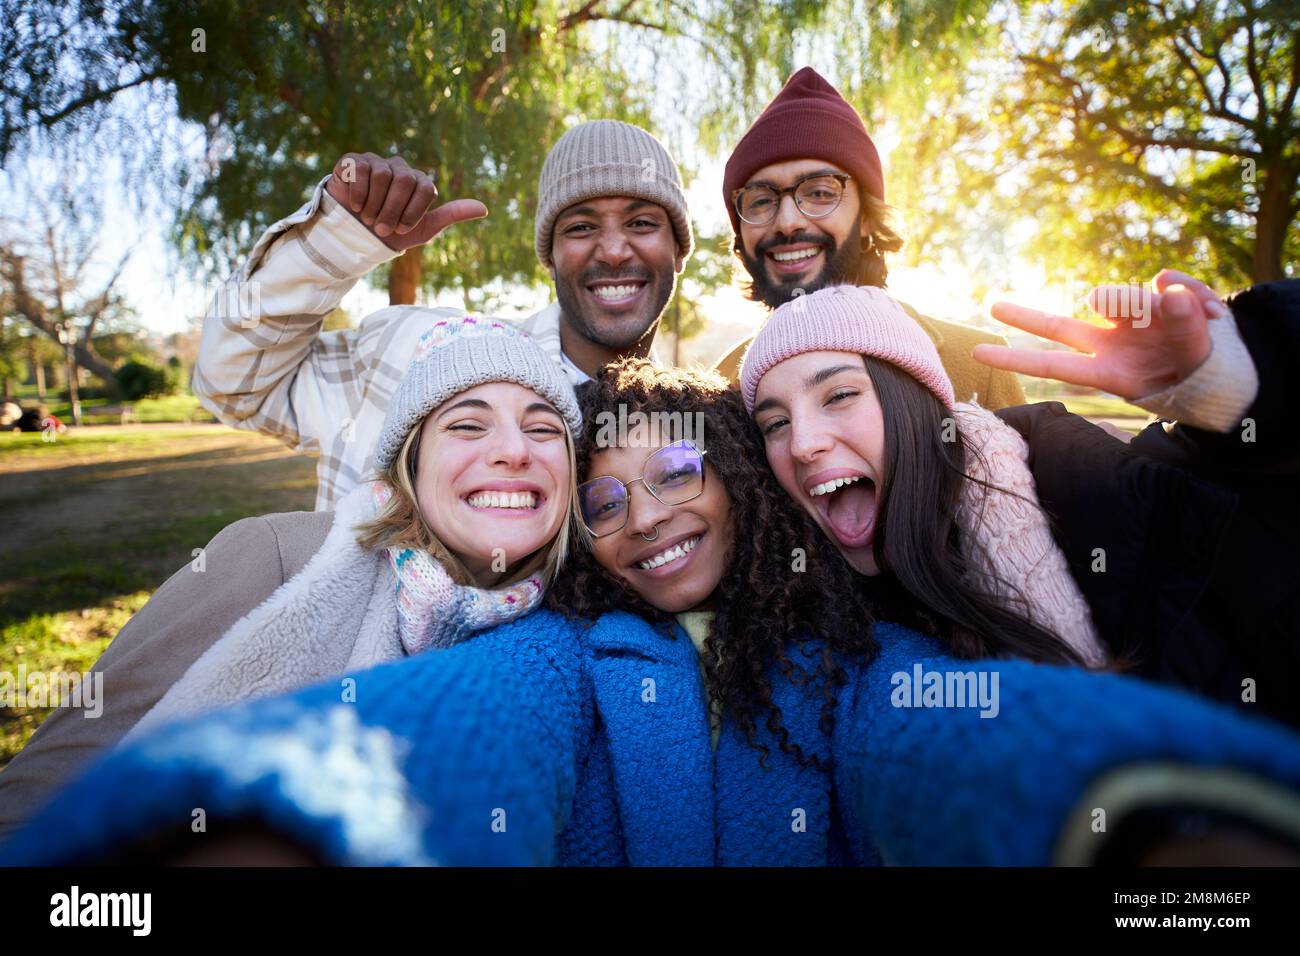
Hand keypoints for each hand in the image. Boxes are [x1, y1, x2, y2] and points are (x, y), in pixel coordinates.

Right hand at [325, 152, 487, 251]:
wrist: (355, 236)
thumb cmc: (392, 233)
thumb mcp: (423, 229)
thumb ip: (451, 215)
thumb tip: (484, 209)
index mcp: (419, 182)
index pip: (426, 188)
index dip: (412, 213)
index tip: (401, 229)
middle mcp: (400, 168)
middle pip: (405, 180)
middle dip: (392, 210)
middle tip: (381, 227)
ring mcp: (377, 162)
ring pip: (382, 175)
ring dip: (374, 204)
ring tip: (367, 217)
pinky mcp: (353, 161)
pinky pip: (360, 169)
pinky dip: (359, 192)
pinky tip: (356, 205)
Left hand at [973, 269, 1229, 400]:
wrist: (1227, 368)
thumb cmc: (1201, 375)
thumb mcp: (1195, 361)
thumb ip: (1183, 329)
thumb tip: (1168, 288)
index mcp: (1108, 371)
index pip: (1052, 365)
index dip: (1015, 360)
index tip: (976, 354)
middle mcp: (1109, 343)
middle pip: (1058, 327)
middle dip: (1025, 317)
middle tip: (991, 306)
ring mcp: (1126, 320)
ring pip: (1121, 296)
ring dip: (1155, 303)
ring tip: (1195, 316)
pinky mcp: (1151, 298)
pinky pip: (1164, 282)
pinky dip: (1187, 291)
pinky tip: (1206, 307)